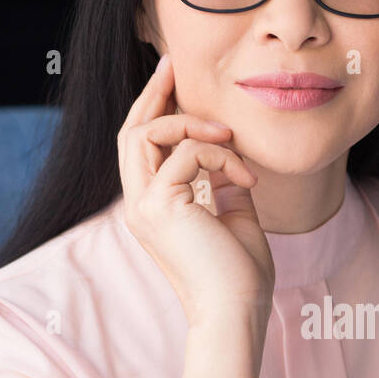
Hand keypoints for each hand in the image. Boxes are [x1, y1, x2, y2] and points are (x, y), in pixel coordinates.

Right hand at [117, 53, 274, 329]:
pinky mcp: (160, 207)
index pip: (142, 148)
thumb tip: (232, 163)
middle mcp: (140, 205)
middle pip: (132, 132)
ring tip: (230, 137)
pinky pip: (185, 154)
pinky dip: (219, 155)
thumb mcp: (237, 221)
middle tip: (173, 63)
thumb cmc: (240, 279)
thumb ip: (227, 189)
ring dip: (192, 124)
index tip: (172, 78)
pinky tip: (246, 180)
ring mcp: (144, 206)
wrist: (235, 314)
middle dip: (152, 94)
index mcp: (154, 209)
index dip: (154, 110)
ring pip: (146, 134)